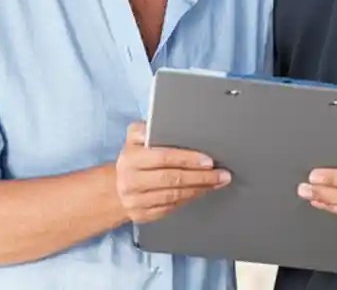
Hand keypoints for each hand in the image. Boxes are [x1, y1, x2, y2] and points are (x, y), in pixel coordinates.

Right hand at [115, 122, 230, 223]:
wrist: (115, 189)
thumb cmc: (133, 159)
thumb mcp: (133, 139)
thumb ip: (145, 129)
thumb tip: (162, 121)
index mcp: (130, 159)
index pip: (163, 158)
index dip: (188, 159)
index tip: (208, 160)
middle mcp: (131, 181)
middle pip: (172, 179)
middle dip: (200, 177)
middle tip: (221, 174)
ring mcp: (135, 201)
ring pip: (173, 196)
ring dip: (199, 189)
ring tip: (217, 182)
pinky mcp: (142, 215)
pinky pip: (170, 208)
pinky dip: (189, 199)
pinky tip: (201, 192)